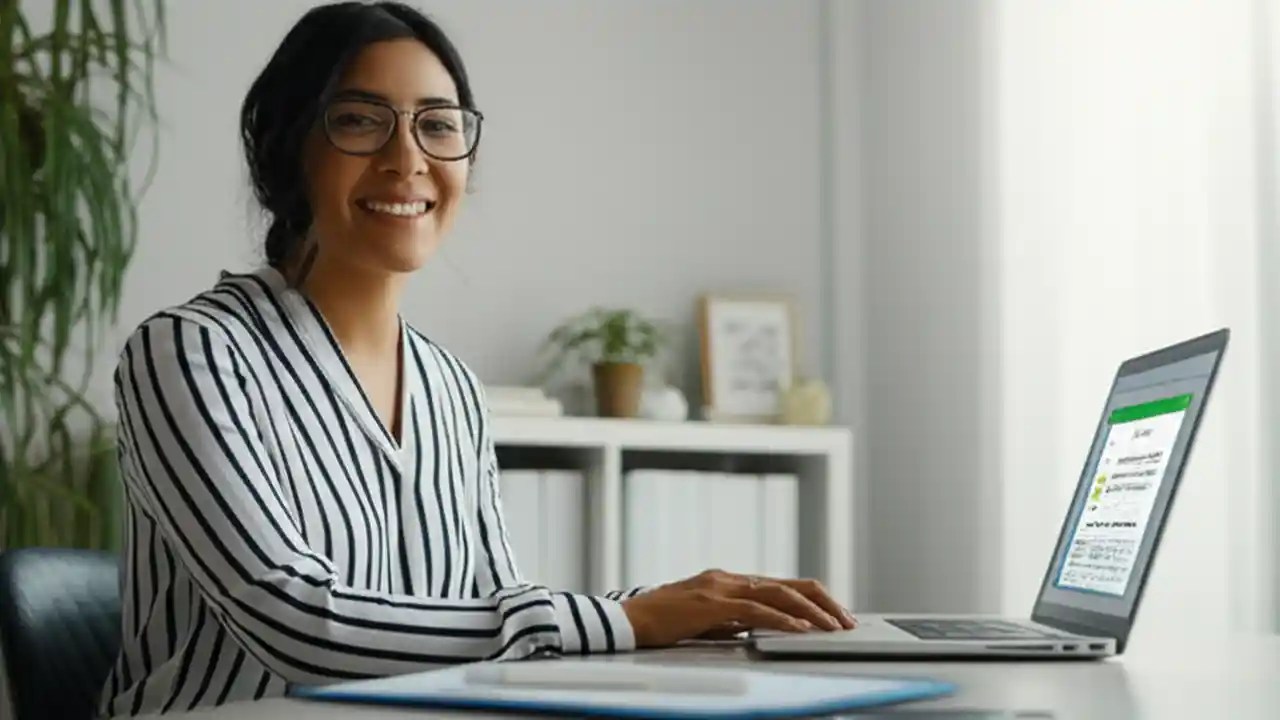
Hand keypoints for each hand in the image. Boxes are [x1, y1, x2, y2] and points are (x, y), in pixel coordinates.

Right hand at [621, 569, 856, 647]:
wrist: (628, 619)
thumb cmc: (662, 621)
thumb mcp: (705, 619)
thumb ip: (732, 619)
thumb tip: (758, 627)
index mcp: (730, 581)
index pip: (782, 584)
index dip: (813, 598)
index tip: (834, 615)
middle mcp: (730, 579)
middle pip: (790, 584)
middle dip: (824, 602)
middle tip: (846, 621)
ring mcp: (721, 588)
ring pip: (779, 593)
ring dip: (812, 612)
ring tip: (833, 627)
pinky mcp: (712, 603)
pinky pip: (756, 610)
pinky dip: (782, 620)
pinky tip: (800, 630)